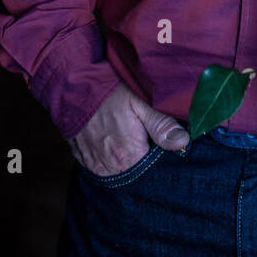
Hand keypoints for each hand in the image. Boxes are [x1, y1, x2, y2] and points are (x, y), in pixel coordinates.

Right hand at [67, 81, 189, 175]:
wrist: (73, 86)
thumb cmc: (109, 92)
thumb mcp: (140, 102)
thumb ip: (162, 124)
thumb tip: (183, 142)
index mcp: (129, 156)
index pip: (153, 168)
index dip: (158, 153)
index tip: (157, 138)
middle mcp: (110, 167)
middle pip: (135, 171)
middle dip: (142, 156)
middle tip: (142, 133)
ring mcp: (94, 165)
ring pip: (117, 170)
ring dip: (124, 158)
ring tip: (125, 135)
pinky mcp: (82, 159)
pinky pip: (100, 165)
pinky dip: (108, 156)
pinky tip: (111, 138)